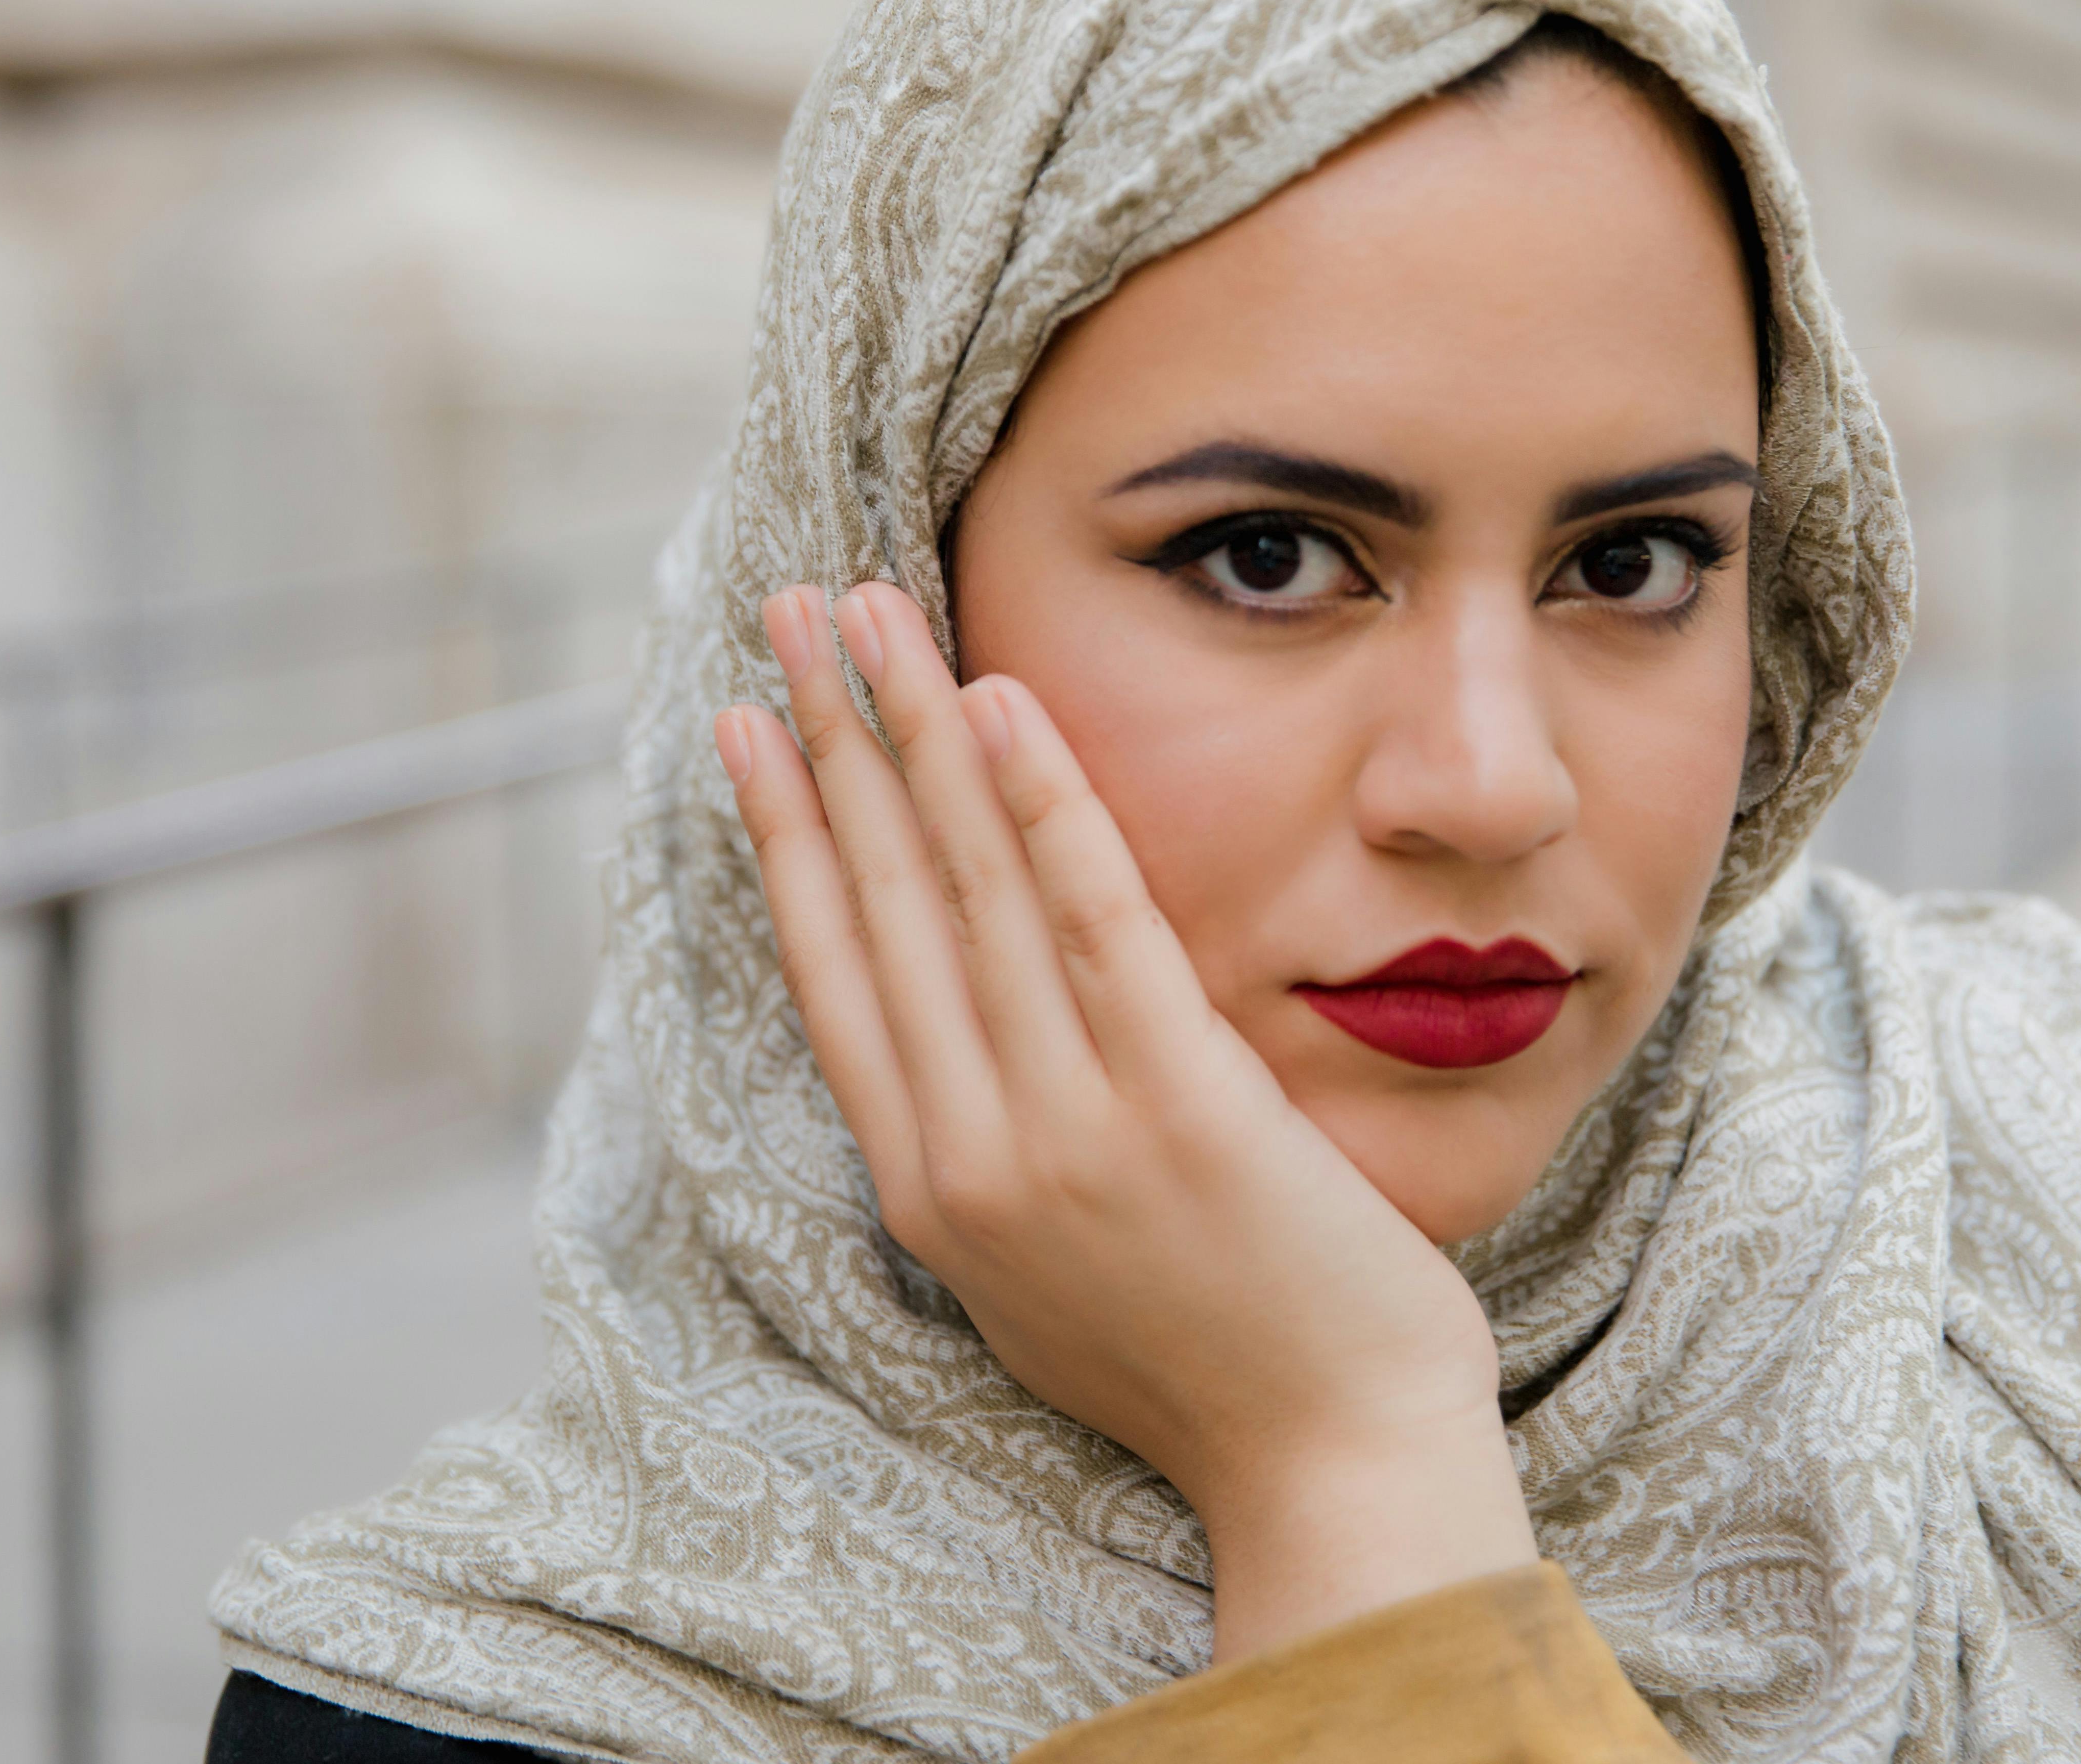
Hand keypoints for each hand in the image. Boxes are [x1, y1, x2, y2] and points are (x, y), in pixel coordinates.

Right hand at [716, 580, 1537, 1661]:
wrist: (1333, 1470)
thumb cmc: (1206, 1371)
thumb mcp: (1045, 1274)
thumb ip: (986, 1160)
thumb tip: (943, 1056)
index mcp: (930, 1194)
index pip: (833, 972)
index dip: (783, 835)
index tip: (747, 721)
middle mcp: (975, 1154)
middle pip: (882, 902)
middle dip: (830, 739)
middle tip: (788, 610)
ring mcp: (1072, 1130)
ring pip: (968, 890)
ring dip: (910, 732)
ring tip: (872, 609)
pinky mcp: (1182, 1105)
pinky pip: (1097, 922)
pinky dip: (1045, 803)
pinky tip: (1000, 701)